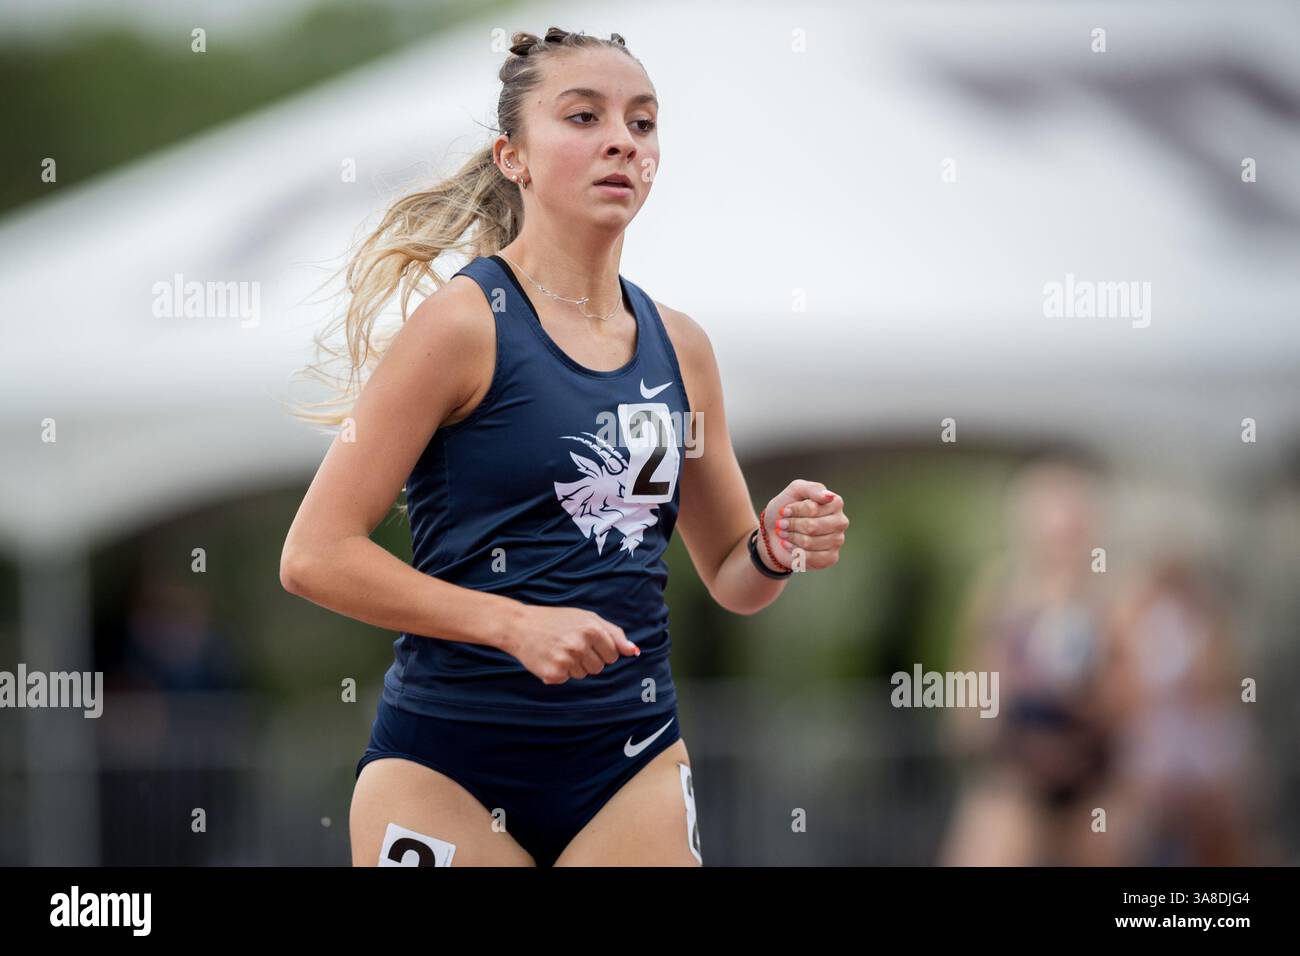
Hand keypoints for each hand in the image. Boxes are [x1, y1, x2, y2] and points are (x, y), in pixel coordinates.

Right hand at [502, 604, 639, 684]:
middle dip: (588, 659)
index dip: (601, 650)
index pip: (613, 655)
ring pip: (584, 675)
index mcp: (592, 629)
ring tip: (559, 650)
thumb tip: (634, 652)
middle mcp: (580, 645)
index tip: (586, 641)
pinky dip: (559, 672)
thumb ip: (614, 634)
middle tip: (569, 644)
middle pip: (600, 668)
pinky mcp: (554, 673)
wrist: (520, 625)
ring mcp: (566, 660)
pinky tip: (549, 658)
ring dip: (574, 666)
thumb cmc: (557, 620)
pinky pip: (567, 680)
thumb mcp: (587, 618)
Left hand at [762, 479, 848, 571]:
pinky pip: (811, 558)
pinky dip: (794, 552)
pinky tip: (789, 546)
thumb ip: (812, 489)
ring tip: (784, 534)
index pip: (813, 508)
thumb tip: (829, 496)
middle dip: (791, 525)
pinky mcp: (831, 558)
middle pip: (812, 527)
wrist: (774, 532)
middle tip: (781, 524)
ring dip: (791, 538)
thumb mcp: (796, 490)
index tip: (783, 511)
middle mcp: (840, 522)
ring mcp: (837, 540)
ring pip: (809, 542)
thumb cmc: (787, 508)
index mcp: (835, 503)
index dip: (794, 510)